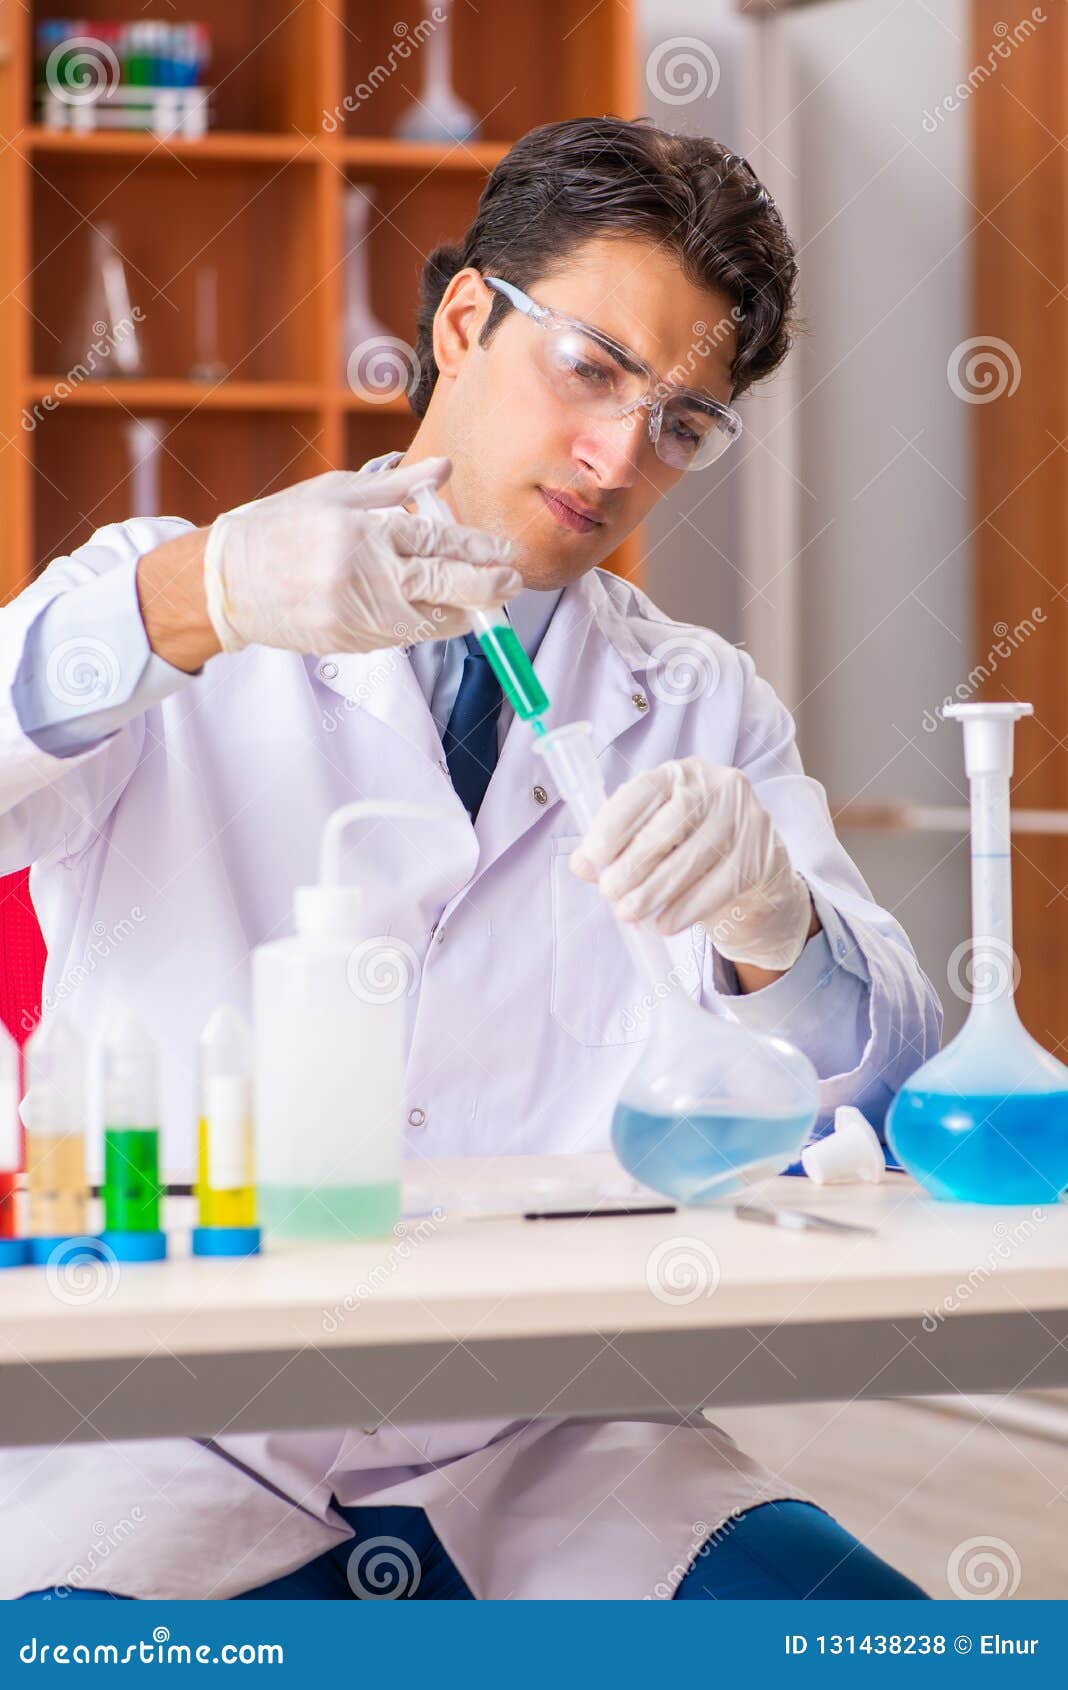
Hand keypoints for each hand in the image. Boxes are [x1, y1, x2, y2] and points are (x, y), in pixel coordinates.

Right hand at [202, 456, 520, 655]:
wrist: (227, 582)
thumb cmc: (280, 528)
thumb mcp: (335, 493)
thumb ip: (396, 487)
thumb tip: (445, 471)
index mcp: (364, 529)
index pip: (439, 539)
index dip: (479, 549)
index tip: (506, 554)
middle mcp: (366, 573)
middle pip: (447, 583)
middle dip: (489, 587)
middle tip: (513, 584)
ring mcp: (359, 613)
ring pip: (432, 619)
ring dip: (465, 613)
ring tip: (485, 604)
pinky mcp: (351, 642)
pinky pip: (404, 635)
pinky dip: (428, 624)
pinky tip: (442, 614)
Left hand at [570, 756, 814, 972]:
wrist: (754, 872)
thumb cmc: (691, 848)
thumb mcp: (653, 837)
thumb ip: (617, 845)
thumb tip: (581, 865)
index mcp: (681, 774)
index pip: (642, 792)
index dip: (611, 827)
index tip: (590, 860)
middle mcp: (717, 787)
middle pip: (667, 827)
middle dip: (631, 866)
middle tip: (609, 893)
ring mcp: (745, 819)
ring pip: (691, 861)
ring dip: (653, 893)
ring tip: (628, 913)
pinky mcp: (761, 856)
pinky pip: (717, 887)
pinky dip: (685, 909)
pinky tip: (664, 924)